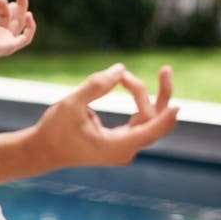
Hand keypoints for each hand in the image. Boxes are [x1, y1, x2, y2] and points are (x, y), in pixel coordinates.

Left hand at [0, 0, 36, 66]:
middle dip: (19, 3)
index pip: (2, 13)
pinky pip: (26, 39)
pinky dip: (31, 27)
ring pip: (20, 23)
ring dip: (23, 7)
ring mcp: (4, 42)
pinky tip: (28, 14)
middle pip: (15, 18)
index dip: (0, 1)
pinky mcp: (8, 46)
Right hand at [34, 63, 177, 169]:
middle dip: (159, 94)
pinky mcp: (121, 141)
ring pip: (149, 119)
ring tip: (131, 75)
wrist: (43, 150)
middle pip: (156, 122)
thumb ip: (95, 86)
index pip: (151, 132)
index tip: (178, 104)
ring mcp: (125, 147)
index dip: (165, 116)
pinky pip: (141, 121)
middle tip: (164, 69)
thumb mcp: (71, 104)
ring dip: (143, 95)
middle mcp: (125, 150)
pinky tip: (130, 84)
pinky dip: (139, 102)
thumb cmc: (54, 129)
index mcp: (116, 146)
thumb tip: (120, 69)